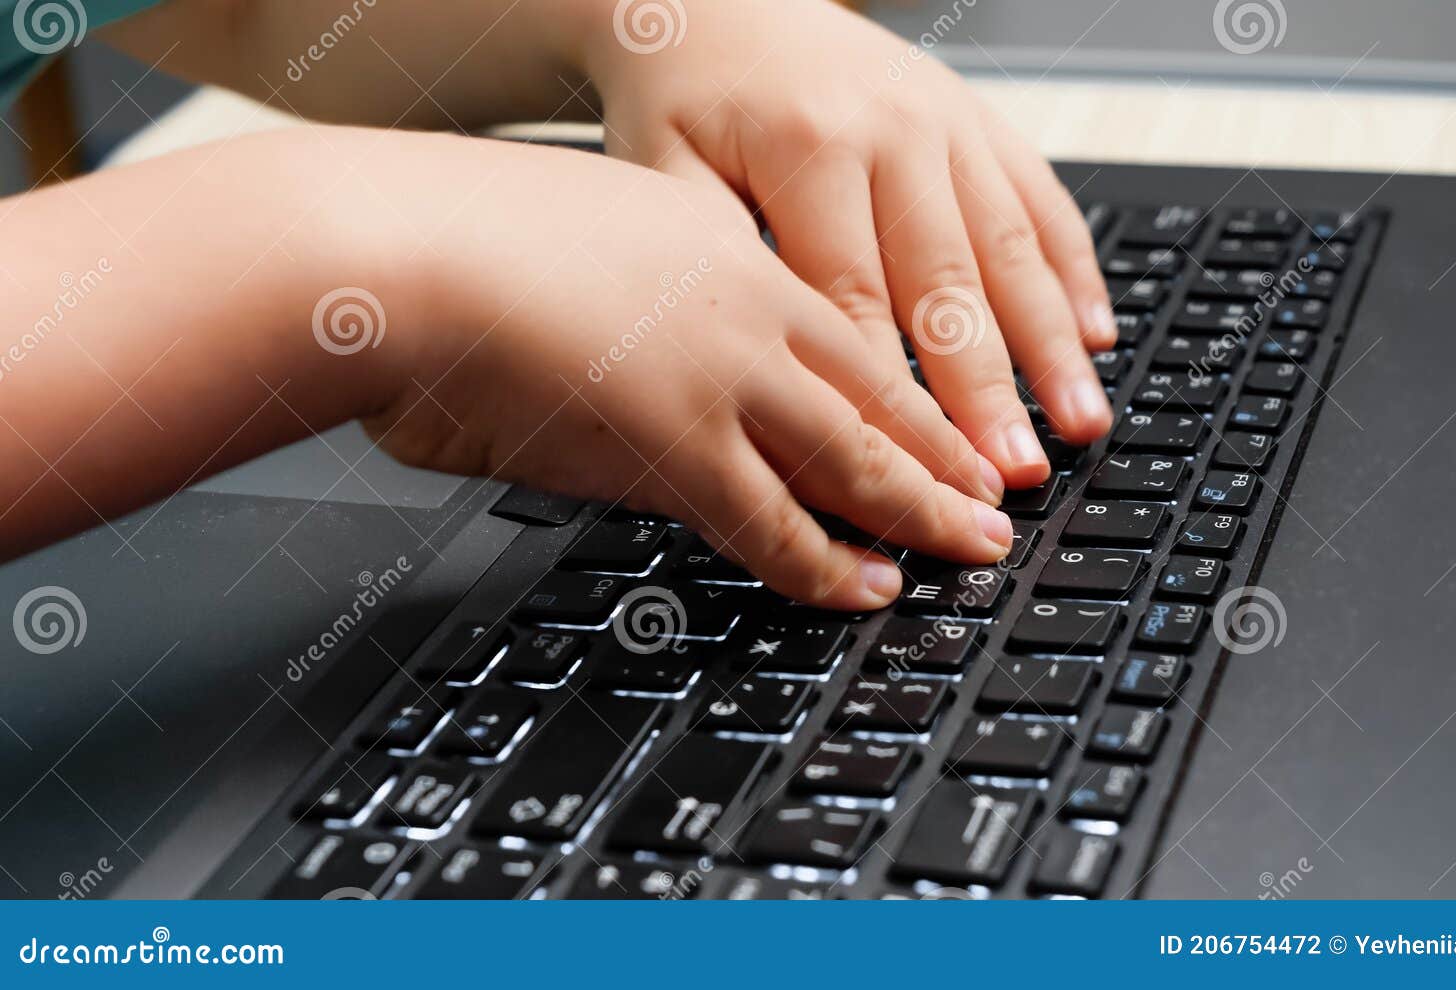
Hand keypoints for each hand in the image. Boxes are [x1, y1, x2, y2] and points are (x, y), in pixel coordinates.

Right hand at [364, 134, 1011, 609]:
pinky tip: (865, 586)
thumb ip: (640, 313)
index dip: (906, 383)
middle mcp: (742, 299)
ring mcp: (720, 368)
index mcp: (720, 242)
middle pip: (876, 386)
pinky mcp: (679, 435)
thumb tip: (661, 376)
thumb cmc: (458, 240)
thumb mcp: (578, 252)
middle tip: (998, 494)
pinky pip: (773, 516)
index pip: (841, 326)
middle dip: (947, 449)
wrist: (401, 243)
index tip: (949, 418)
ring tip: (969, 549)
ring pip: (853, 451)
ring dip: (919, 507)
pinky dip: (826, 559)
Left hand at [576, 0, 1115, 487]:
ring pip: (1012, 249)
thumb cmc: (686, 98)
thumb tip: (770, 366)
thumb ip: (717, 262)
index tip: (913, 474)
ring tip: (1082, 423)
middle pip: (949, 286)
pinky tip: (1098, 334)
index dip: (891, 398)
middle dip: (989, 390)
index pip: (858, 304)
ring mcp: (947, 121)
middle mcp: (893, 132)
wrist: (721, 1)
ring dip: (1052, 344)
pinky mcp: (979, 117)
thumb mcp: (664, 174)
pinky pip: (1040, 199)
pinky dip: (1075, 270)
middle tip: (1018, 472)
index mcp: (810, 151)